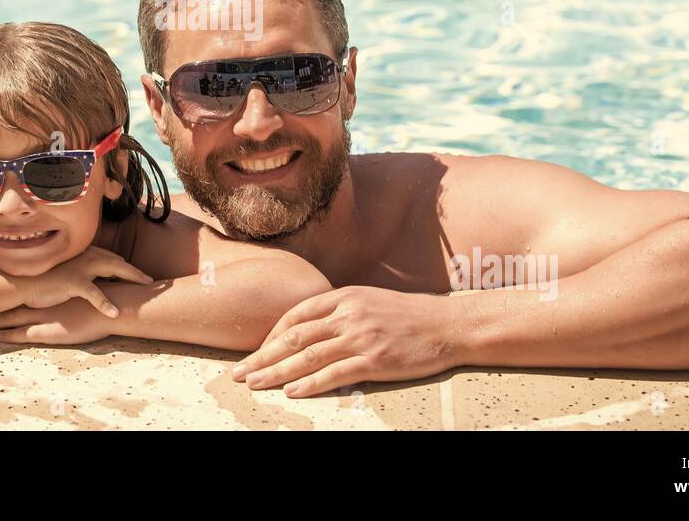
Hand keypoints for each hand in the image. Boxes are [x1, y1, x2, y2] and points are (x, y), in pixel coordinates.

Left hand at [0, 297, 111, 344]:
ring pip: (14, 316)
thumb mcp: (93, 289)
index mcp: (55, 292)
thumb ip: (85, 288)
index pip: (28, 290)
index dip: (11, 290)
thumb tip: (81, 286)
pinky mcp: (50, 330)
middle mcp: (47, 302)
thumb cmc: (110, 298)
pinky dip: (8, 334)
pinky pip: (24, 333)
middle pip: (15, 301)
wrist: (115, 306)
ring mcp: (46, 315)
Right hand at [15, 244, 152, 316]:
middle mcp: (87, 257)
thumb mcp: (69, 274)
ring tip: (148, 290)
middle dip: (139, 272)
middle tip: (158, 282)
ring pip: (113, 270)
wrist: (23, 281)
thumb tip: (102, 283)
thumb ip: (86, 275)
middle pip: (120, 262)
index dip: (132, 269)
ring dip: (132, 279)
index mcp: (87, 255)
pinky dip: (105, 303)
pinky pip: (94, 293)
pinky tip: (116, 313)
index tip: (149, 278)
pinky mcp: (73, 281)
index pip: (115, 260)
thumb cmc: (46, 280)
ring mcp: (81, 267)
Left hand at [230, 286, 458, 397]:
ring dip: (277, 372)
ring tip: (255, 384)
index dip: (272, 334)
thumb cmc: (409, 315)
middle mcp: (348, 315)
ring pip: (308, 356)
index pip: (297, 314)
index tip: (256, 351)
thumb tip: (311, 327)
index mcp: (345, 297)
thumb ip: (341, 311)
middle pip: (294, 336)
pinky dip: (310, 383)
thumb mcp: (370, 301)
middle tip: (240, 372)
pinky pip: (335, 374)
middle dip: (263, 356)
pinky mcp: (375, 361)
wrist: (448, 326)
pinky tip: (292, 392)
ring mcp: (361, 338)